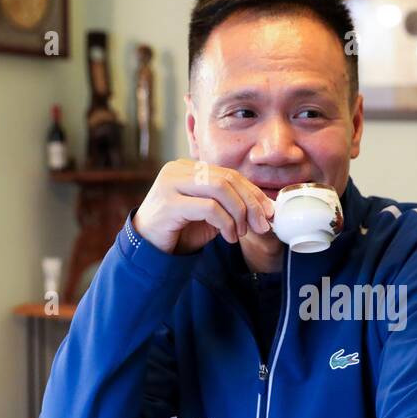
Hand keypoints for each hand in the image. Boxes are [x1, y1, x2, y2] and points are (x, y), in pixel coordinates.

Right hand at [133, 159, 274, 254]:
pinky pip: (209, 207)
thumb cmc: (181, 231)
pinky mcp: (168, 202)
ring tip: (242, 233)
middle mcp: (178, 169)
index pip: (229, 174)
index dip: (252, 192)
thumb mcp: (211, 215)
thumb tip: (265, 207)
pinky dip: (226, 223)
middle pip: (228, 179)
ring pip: (220, 188)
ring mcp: (171, 183)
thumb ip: (231, 206)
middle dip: (251, 203)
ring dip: (239, 213)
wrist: (149, 249)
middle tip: (262, 225)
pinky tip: (229, 237)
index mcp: (189, 168)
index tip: (268, 212)